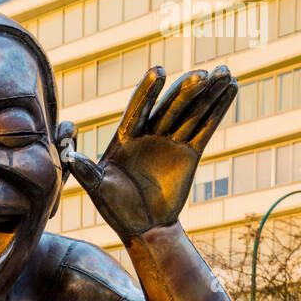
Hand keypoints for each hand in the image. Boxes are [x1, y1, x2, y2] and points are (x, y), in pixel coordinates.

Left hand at [57, 66, 236, 241]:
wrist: (144, 228)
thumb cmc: (116, 209)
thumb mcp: (98, 191)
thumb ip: (86, 172)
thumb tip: (68, 157)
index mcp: (126, 138)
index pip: (138, 109)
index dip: (147, 92)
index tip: (159, 72)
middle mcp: (149, 133)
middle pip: (170, 107)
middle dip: (185, 91)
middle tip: (202, 76)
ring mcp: (171, 140)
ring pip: (192, 112)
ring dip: (209, 92)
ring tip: (225, 72)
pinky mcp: (190, 152)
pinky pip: (206, 127)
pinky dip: (219, 108)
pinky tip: (231, 87)